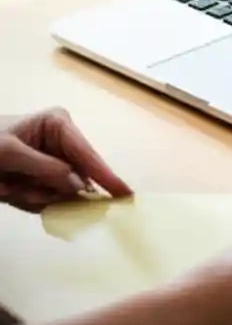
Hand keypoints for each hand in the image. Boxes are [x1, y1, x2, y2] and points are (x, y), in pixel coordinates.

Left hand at [0, 108, 131, 211]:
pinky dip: (28, 200)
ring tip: (7, 186)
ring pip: (62, 192)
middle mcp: (63, 143)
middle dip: (48, 189)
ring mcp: (55, 162)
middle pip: (76, 178)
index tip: (126, 194)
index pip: (88, 155)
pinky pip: (49, 199)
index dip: (106, 176)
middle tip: (18, 187)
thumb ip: (45, 168)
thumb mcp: (8, 152)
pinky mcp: (45, 179)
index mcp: (58, 125)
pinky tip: (10, 189)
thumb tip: (79, 185)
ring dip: (32, 195)